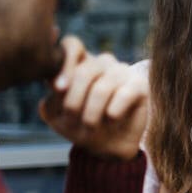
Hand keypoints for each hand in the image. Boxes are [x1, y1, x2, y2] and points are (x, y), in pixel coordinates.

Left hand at [38, 37, 147, 160]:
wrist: (109, 147)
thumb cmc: (82, 127)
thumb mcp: (58, 115)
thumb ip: (51, 98)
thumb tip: (56, 85)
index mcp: (80, 64)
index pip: (72, 45)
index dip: (65, 63)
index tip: (58, 89)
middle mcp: (102, 63)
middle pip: (85, 71)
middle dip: (74, 102)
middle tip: (71, 121)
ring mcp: (122, 72)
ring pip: (102, 87)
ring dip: (91, 113)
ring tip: (90, 128)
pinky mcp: (140, 85)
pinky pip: (124, 95)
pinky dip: (113, 112)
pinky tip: (111, 120)